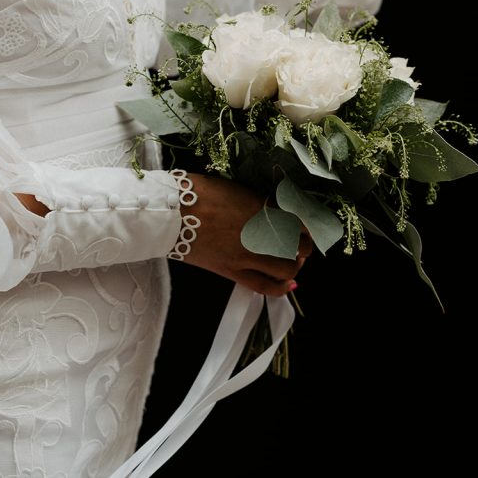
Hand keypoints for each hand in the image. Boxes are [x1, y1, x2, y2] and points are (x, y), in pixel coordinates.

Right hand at [183, 173, 312, 296]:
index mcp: (262, 208)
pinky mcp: (233, 271)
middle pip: (299, 246)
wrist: (170, 212)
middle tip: (298, 244)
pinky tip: (288, 285)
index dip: (307, 226)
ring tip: (291, 261)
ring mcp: (247, 254)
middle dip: (303, 246)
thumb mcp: (236, 189)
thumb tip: (274, 214)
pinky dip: (281, 288)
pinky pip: (265, 286)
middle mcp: (260, 233)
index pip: (300, 221)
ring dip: (294, 265)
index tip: (304, 226)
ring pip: (287, 268)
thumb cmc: (199, 193)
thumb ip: (259, 204)